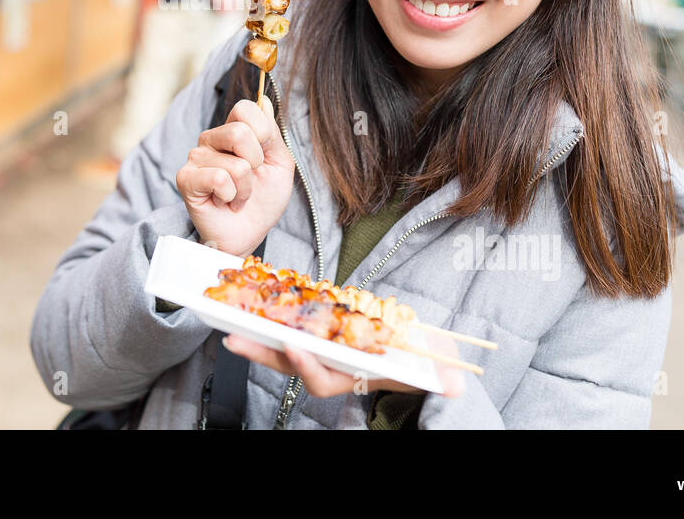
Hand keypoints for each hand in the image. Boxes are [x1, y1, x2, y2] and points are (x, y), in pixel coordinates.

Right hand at [176, 95, 294, 258]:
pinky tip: (224, 201)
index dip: (264, 133)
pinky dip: (231, 196)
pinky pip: (219, 179)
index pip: (246, 108)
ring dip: (245, 188)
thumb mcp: (280, 163)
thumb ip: (272, 132)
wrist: (249, 233)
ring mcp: (196, 157)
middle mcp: (211, 139)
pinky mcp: (186, 178)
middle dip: (256, 163)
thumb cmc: (263, 199)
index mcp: (233, 130)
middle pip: (240, 131)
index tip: (264, 156)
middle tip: (250, 178)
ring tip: (237, 195)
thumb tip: (262, 100)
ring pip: (235, 164)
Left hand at [221, 331, 466, 399]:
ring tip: (228, 319)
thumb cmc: (425, 360)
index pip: (323, 380)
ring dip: (256, 333)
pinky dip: (269, 314)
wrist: (419, 352)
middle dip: (261, 352)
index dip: (307, 366)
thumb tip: (454, 386)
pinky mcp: (317, 329)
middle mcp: (331, 368)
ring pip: (282, 345)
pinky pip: (288, 324)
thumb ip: (445, 380)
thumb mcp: (439, 369)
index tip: (292, 347)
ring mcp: (321, 350)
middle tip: (232, 339)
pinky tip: (251, 298)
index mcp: (354, 378)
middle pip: (290, 364)